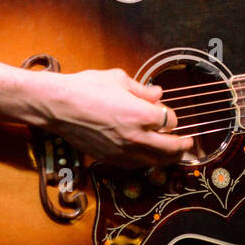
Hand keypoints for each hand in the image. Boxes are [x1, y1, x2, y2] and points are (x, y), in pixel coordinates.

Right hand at [37, 68, 193, 167]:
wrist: (57, 106)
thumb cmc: (86, 88)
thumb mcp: (118, 79)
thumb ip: (142, 90)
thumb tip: (158, 94)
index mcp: (142, 115)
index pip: (170, 120)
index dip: (172, 116)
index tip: (166, 112)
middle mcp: (136, 138)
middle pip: (171, 148)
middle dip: (183, 145)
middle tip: (188, 142)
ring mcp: (123, 151)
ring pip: (155, 162)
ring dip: (168, 158)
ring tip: (173, 153)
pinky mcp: (109, 159)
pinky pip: (136, 165)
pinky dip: (146, 161)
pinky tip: (147, 156)